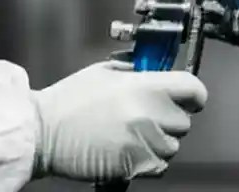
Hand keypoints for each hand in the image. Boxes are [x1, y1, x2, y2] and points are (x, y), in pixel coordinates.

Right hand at [31, 61, 207, 181]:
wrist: (44, 132)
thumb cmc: (70, 101)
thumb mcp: (104, 71)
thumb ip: (136, 72)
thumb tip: (158, 74)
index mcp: (144, 87)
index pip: (194, 89)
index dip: (193, 94)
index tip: (188, 98)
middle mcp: (149, 115)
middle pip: (184, 121)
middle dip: (169, 119)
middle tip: (144, 116)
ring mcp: (144, 143)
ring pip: (173, 146)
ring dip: (159, 141)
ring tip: (131, 134)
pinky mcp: (136, 166)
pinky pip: (160, 165)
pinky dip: (149, 160)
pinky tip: (128, 149)